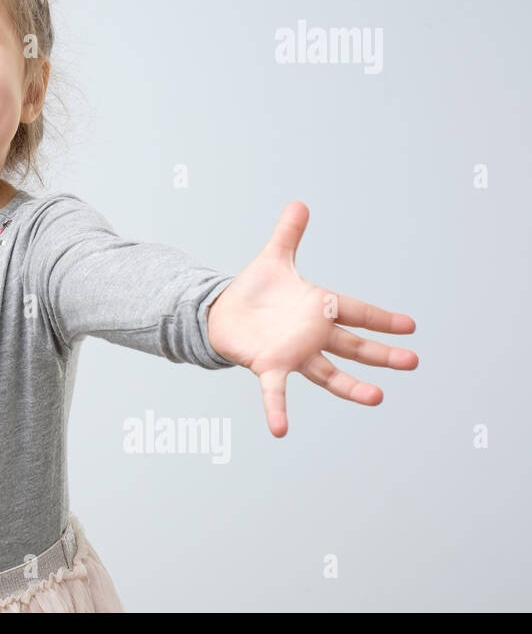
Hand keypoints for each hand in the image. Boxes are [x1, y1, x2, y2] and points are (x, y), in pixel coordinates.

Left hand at [205, 201, 417, 437]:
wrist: (221, 314)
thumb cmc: (253, 292)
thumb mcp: (273, 259)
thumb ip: (288, 234)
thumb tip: (298, 202)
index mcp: (318, 309)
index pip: (356, 312)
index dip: (381, 318)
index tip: (410, 325)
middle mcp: (311, 336)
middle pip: (352, 346)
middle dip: (381, 354)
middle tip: (412, 362)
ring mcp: (293, 354)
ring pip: (327, 374)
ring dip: (351, 387)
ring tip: (376, 398)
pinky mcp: (268, 366)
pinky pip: (274, 392)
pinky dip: (277, 410)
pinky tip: (280, 430)